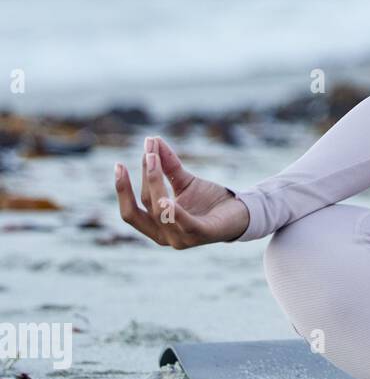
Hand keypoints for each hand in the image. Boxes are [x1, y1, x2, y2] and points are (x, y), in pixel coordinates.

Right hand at [115, 135, 250, 246]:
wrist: (241, 213)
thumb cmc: (209, 200)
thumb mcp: (184, 181)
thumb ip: (167, 165)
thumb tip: (151, 140)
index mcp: (156, 226)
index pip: (135, 206)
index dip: (124, 187)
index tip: (119, 164)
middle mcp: (165, 236)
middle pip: (144, 207)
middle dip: (142, 180)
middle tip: (147, 154)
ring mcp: (182, 238)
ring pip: (160, 211)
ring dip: (155, 183)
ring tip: (154, 159)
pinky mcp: (202, 235)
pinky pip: (184, 224)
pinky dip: (174, 213)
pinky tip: (166, 199)